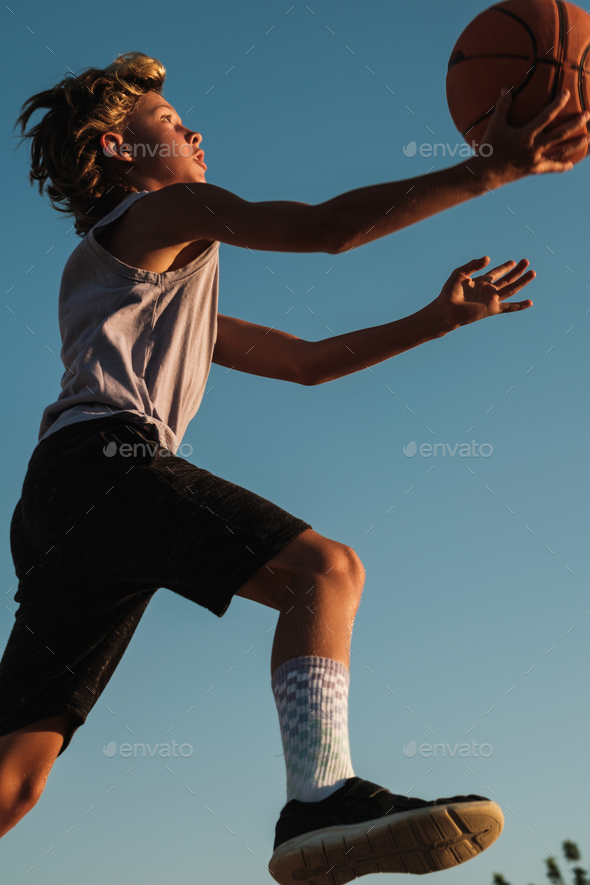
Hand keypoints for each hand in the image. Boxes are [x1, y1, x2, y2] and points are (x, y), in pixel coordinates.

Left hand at [430, 256, 534, 331]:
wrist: (446, 309)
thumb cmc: (450, 292)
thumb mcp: (460, 273)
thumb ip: (473, 265)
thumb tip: (488, 258)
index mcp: (480, 282)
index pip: (496, 273)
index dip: (504, 267)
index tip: (513, 262)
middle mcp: (488, 290)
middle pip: (506, 279)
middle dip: (516, 271)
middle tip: (526, 261)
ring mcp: (491, 299)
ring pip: (511, 289)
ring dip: (522, 281)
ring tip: (532, 272)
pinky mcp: (492, 308)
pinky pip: (508, 307)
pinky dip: (519, 306)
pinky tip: (530, 302)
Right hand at [473, 88, 589, 184]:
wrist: (485, 173)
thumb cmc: (489, 147)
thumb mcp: (495, 126)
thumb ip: (502, 106)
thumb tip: (506, 88)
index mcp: (525, 135)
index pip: (546, 117)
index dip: (557, 104)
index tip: (567, 94)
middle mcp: (533, 147)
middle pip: (560, 134)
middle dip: (575, 124)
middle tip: (587, 115)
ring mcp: (535, 160)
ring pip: (560, 151)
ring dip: (576, 145)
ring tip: (588, 138)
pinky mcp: (533, 169)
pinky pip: (550, 168)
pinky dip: (561, 167)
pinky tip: (570, 165)